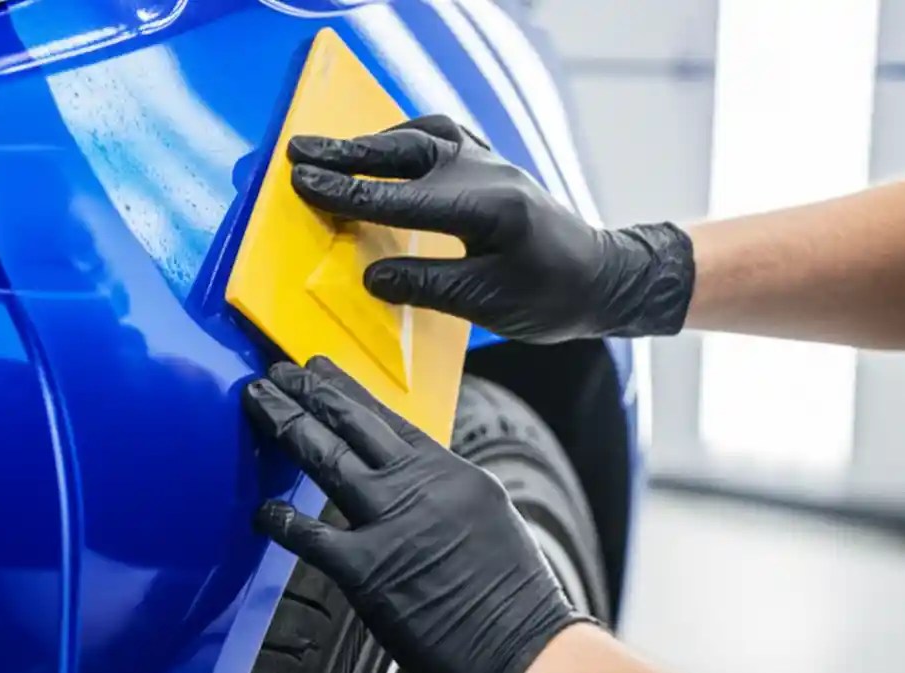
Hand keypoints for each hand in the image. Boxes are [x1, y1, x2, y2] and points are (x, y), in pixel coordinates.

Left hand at [243, 356, 595, 672]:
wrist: (526, 649)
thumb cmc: (512, 595)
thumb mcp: (485, 516)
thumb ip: (442, 490)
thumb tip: (404, 474)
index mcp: (452, 473)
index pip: (388, 418)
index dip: (346, 390)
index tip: (319, 370)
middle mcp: (422, 488)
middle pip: (352, 425)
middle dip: (308, 393)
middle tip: (277, 373)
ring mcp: (393, 525)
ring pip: (327, 458)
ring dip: (287, 425)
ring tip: (260, 403)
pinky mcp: (368, 570)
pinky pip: (310, 536)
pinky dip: (280, 520)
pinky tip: (262, 510)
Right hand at [288, 114, 694, 342]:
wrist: (606, 279)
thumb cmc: (555, 299)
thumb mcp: (490, 305)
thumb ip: (428, 287)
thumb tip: (372, 276)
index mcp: (488, 209)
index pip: (401, 199)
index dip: (348, 194)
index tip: (304, 185)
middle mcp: (488, 174)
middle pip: (405, 153)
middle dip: (347, 154)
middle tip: (298, 151)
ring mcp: (492, 164)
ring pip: (424, 135)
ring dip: (375, 141)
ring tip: (334, 150)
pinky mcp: (494, 167)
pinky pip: (445, 136)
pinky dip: (408, 136)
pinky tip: (387, 146)